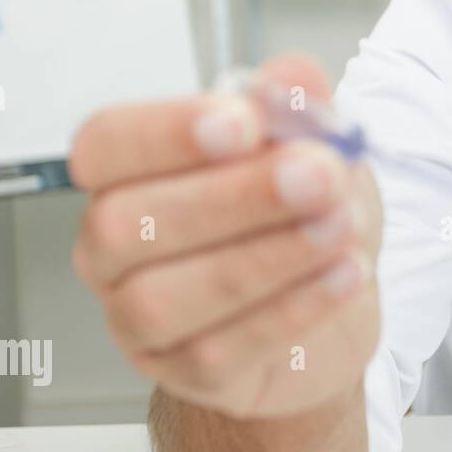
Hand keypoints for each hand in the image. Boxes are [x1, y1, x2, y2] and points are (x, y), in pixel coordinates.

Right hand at [70, 55, 381, 418]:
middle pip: (128, 223)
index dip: (165, 133)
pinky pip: (220, 349)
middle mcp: (115, 247)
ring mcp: (140, 318)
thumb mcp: (317, 147)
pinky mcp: (187, 373)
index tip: (242, 122)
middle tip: (317, 176)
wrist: (337, 303)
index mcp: (131, 174)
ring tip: (339, 229)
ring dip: (265, 258)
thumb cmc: (305, 218)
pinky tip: (343, 276)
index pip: (107, 145)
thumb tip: (294, 78)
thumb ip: (299, 109)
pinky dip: (291, 309)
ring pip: (167, 297)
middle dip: (233, 197)